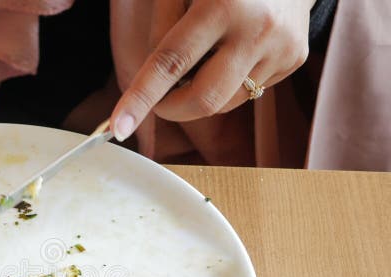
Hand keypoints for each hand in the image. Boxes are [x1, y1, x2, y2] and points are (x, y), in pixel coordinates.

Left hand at [111, 0, 314, 140]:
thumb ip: (161, 27)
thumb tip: (148, 82)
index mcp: (223, 3)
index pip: (170, 62)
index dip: (140, 98)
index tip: (118, 128)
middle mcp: (257, 29)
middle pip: (202, 100)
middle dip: (170, 109)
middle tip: (157, 98)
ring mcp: (281, 47)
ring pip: (224, 103)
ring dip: (198, 95)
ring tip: (202, 60)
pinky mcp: (295, 59)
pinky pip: (248, 92)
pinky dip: (227, 84)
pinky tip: (234, 52)